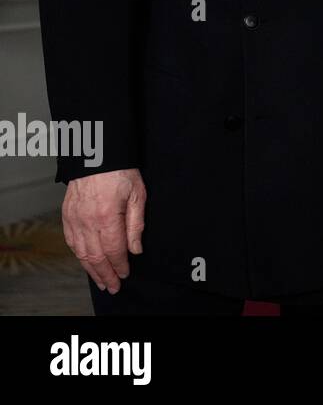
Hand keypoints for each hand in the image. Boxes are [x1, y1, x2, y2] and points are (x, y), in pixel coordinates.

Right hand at [61, 168, 146, 292]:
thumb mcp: (138, 194)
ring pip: (81, 252)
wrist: (96, 155)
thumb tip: (135, 249)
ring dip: (91, 269)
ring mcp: (74, 219)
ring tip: (100, 280)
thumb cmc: (120, 172)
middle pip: (96, 257)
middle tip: (113, 286)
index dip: (120, 265)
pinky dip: (79, 255)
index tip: (126, 274)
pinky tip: (86, 261)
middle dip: (105, 274)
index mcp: (108, 217)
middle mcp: (88, 222)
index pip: (114, 250)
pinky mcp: (67, 215)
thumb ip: (136, 224)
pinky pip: (71, 241)